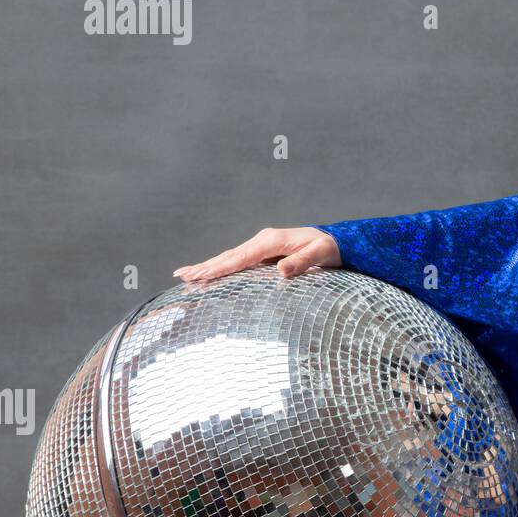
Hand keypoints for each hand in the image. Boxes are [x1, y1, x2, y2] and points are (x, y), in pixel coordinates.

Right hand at [173, 227, 340, 281]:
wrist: (335, 241)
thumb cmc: (329, 248)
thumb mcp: (320, 254)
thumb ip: (302, 262)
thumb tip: (280, 270)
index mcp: (271, 241)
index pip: (242, 257)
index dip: (221, 267)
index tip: (202, 274)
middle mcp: (263, 241)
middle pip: (229, 256)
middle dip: (206, 266)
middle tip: (182, 276)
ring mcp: (261, 247)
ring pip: (230, 258)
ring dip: (208, 266)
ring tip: (185, 275)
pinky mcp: (263, 253)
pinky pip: (238, 261)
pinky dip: (221, 267)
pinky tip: (209, 274)